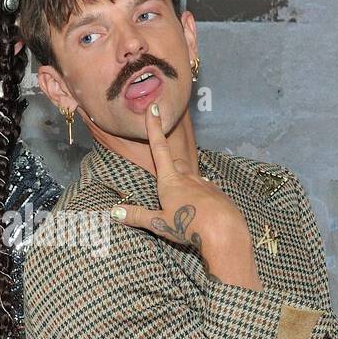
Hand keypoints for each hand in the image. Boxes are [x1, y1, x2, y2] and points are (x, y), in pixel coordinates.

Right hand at [110, 101, 258, 287]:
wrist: (224, 231)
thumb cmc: (188, 225)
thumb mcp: (159, 223)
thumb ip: (137, 216)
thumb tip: (114, 211)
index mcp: (170, 180)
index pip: (159, 148)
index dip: (154, 127)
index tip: (154, 107)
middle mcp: (188, 177)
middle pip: (176, 163)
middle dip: (169, 165)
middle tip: (164, 174)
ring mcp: (205, 184)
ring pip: (192, 177)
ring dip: (185, 183)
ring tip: (182, 198)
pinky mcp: (218, 195)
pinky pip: (206, 190)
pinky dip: (200, 196)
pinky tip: (200, 208)